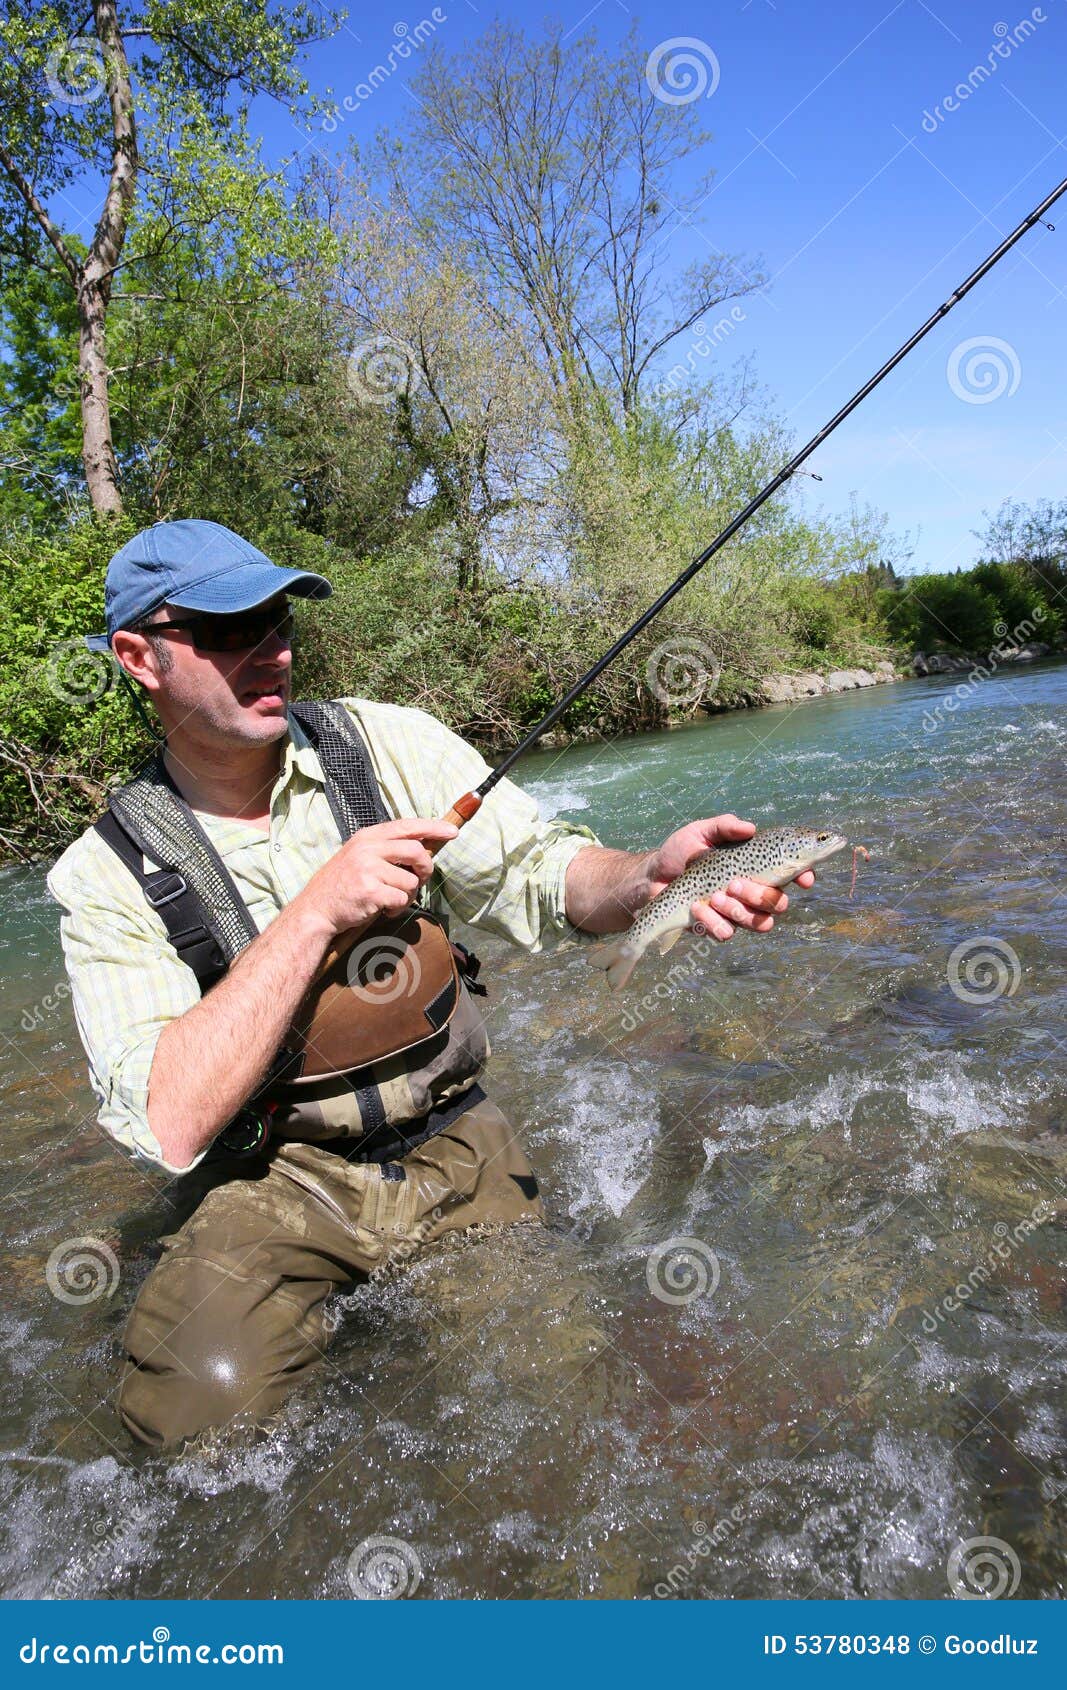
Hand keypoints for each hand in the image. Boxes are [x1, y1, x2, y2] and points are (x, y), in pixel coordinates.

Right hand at [298, 817, 457, 938]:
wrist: (316, 909)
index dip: (433, 828)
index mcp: (368, 837)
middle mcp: (368, 848)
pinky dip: (397, 910)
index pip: (407, 826)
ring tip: (390, 900)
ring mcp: (368, 869)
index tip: (451, 833)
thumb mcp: (359, 856)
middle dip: (426, 869)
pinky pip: (401, 900)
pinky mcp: (371, 891)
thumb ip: (386, 849)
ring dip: (408, 895)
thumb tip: (422, 849)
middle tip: (420, 880)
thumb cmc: (343, 885)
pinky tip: (382, 910)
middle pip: (417, 851)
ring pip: (411, 881)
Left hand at [646, 813, 815, 942]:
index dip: (804, 875)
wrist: (652, 877)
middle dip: (760, 895)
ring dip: (739, 911)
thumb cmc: (681, 852)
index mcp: (755, 866)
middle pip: (779, 903)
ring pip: (760, 923)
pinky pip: (729, 933)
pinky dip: (713, 921)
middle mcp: (752, 892)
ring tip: (713, 896)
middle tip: (733, 883)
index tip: (804, 879)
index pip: (792, 873)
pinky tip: (697, 908)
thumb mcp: (701, 831)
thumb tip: (749, 828)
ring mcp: (738, 913)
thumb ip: (724, 826)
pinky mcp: (718, 927)